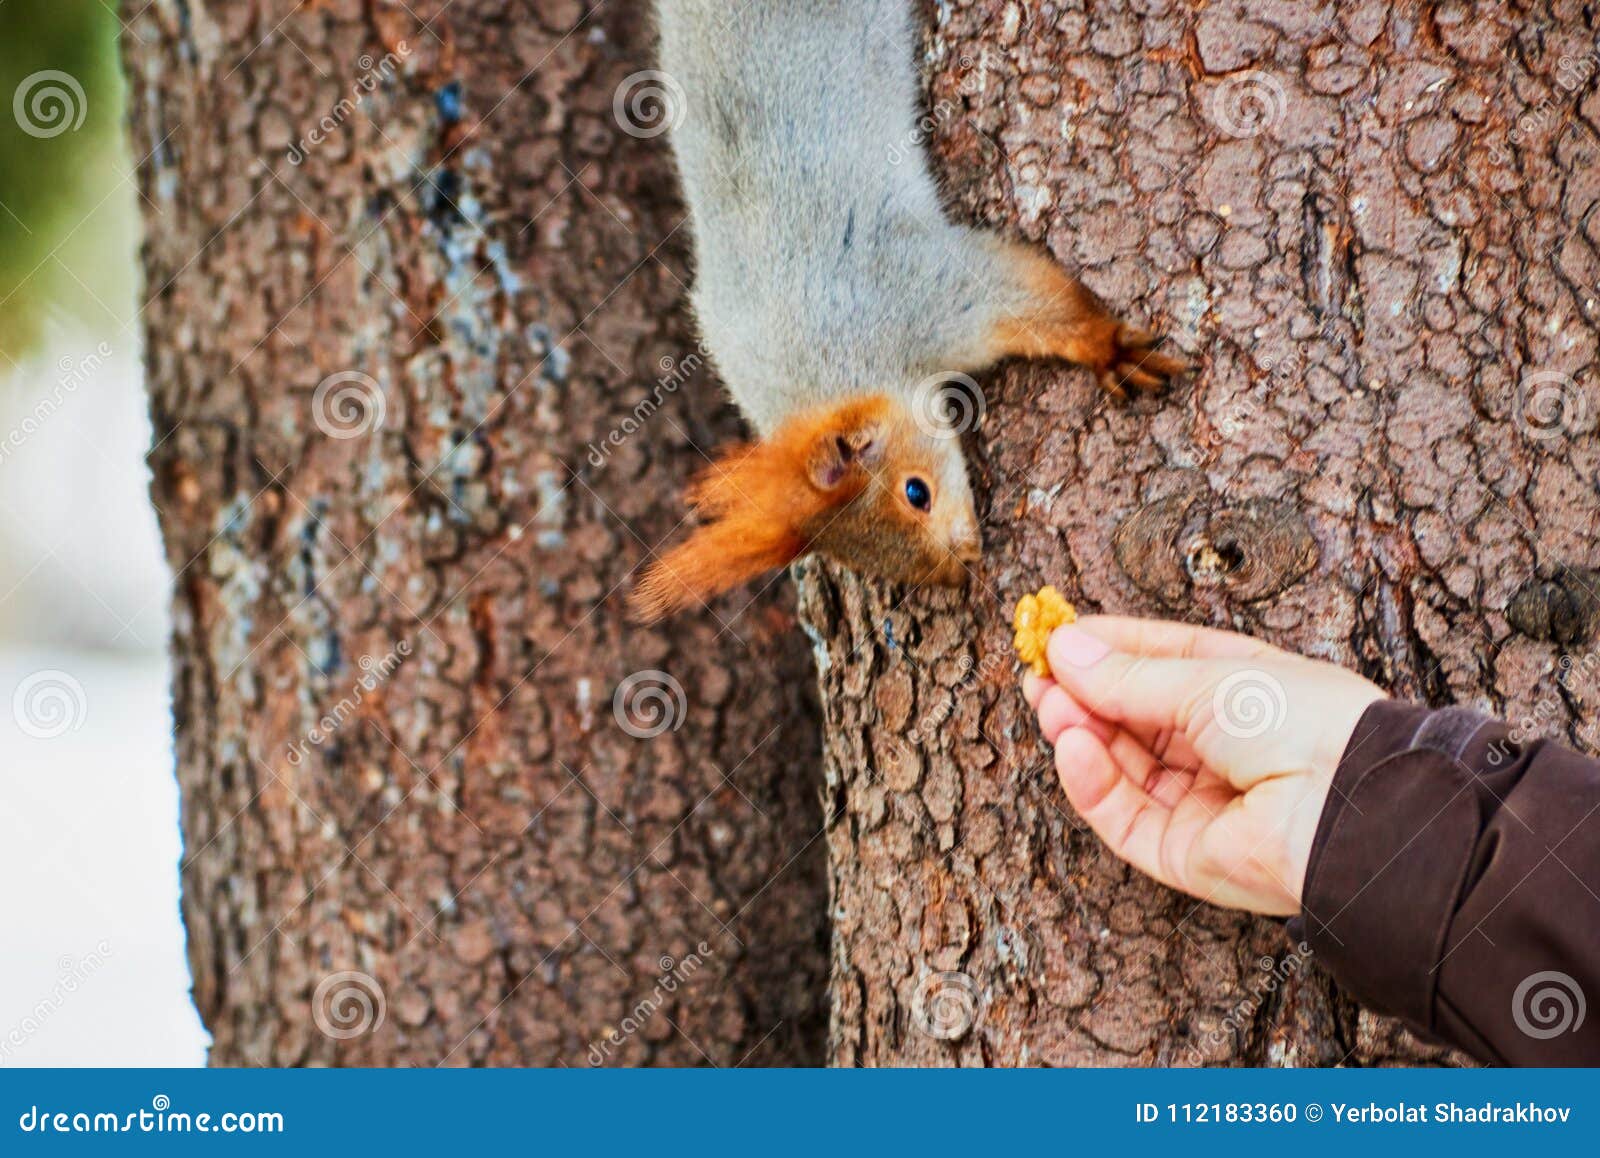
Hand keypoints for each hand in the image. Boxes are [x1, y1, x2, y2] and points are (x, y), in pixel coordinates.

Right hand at [1022, 616, 1384, 916]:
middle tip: (1036, 671)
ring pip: (1119, 767)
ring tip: (1049, 704)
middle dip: (1081, 693)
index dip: (1105, 648)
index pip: (1157, 662)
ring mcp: (1200, 801)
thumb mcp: (1207, 677)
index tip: (1055, 634)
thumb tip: (1064, 649)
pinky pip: (1123, 818)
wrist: (1351, 808)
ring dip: (1079, 733)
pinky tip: (1072, 747)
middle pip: (1129, 717)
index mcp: (1239, 689)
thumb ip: (1128, 674)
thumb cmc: (1305, 723)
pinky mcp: (1183, 853)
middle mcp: (1219, 746)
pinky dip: (1091, 782)